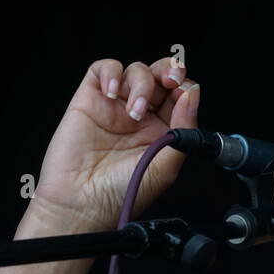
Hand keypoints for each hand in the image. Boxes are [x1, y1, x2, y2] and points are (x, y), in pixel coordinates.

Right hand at [28, 58, 200, 232]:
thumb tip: (192, 94)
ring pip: (136, 71)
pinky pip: (103, 69)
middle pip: (160, 76)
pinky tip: (113, 93)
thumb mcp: (166, 166)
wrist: (81, 203)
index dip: (185, 88)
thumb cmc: (121, 193)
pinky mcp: (89, 99)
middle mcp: (141, 116)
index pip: (180, 97)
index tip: (184, 94)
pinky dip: (111, 72)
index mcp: (162, 131)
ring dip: (141, 83)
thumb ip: (184, 129)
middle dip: (169, 72)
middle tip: (170, 81)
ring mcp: (115, 106)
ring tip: (133, 112)